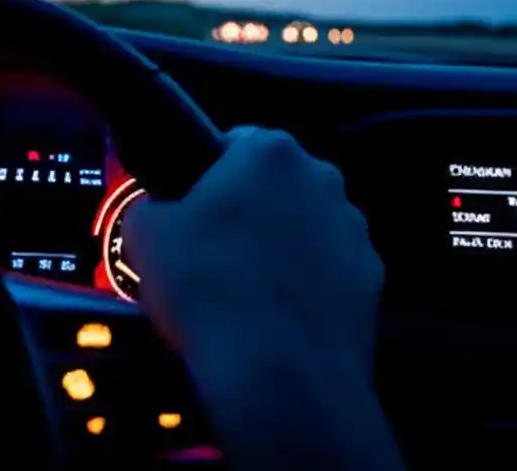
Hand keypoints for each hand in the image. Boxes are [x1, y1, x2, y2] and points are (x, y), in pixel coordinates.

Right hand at [123, 127, 399, 469]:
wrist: (278, 374)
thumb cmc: (208, 288)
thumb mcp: (145, 234)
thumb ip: (152, 206)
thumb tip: (160, 212)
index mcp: (270, 152)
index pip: (234, 143)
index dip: (206, 177)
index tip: (190, 211)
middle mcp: (323, 178)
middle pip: (276, 185)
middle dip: (250, 210)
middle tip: (212, 253)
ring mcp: (354, 230)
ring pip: (306, 227)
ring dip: (282, 247)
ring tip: (246, 291)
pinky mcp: (371, 278)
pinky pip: (329, 271)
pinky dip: (308, 285)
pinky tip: (278, 316)